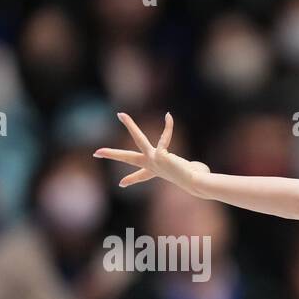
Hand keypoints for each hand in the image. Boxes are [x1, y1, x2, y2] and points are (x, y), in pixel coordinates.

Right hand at [94, 112, 210, 193]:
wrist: (196, 183)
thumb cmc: (195, 178)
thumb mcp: (190, 172)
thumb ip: (192, 168)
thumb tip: (202, 170)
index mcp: (155, 171)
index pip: (140, 176)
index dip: (130, 180)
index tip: (121, 184)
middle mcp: (151, 165)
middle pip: (128, 158)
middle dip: (111, 154)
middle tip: (96, 152)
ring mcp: (154, 159)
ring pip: (139, 140)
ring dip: (130, 126)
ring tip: (121, 114)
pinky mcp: (160, 154)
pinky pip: (165, 136)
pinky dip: (168, 126)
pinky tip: (168, 116)